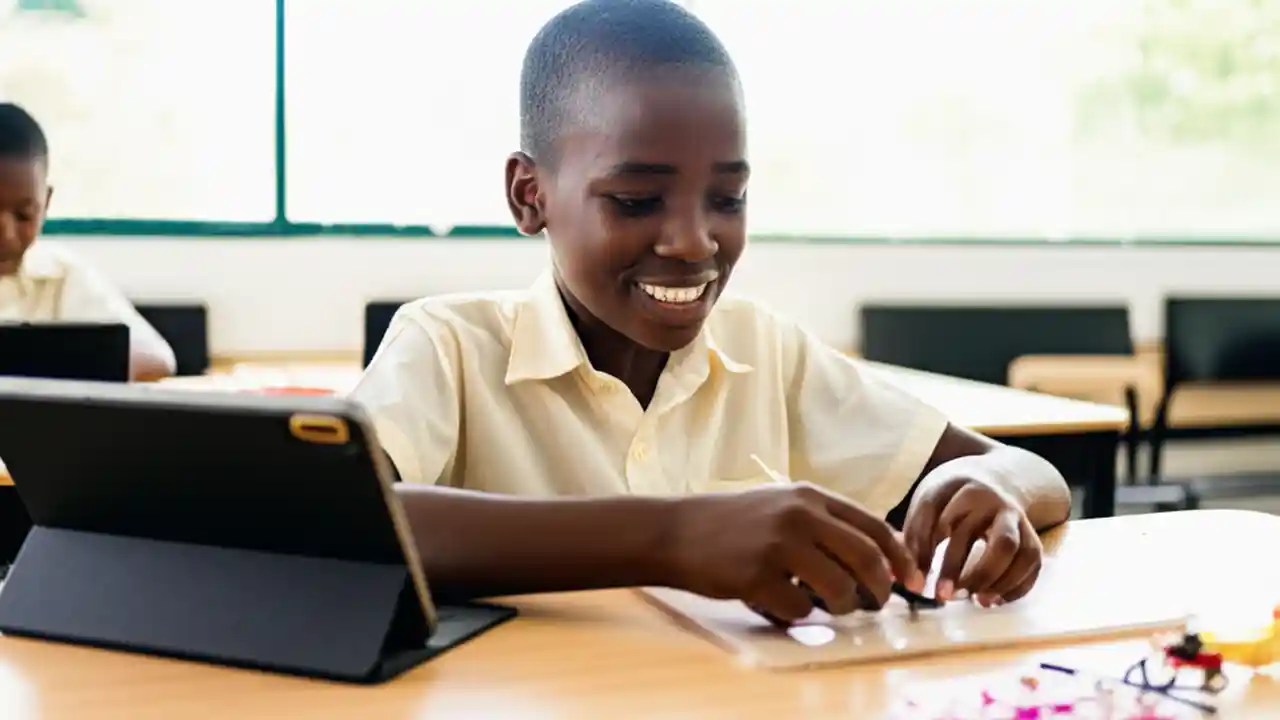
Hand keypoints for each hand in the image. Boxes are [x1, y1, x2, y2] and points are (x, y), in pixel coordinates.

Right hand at [666, 482, 924, 623]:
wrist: (677, 531)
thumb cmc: (736, 523)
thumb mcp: (783, 505)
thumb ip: (827, 523)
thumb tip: (882, 557)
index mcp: (810, 497)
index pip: (874, 527)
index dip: (901, 558)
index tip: (913, 581)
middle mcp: (799, 516)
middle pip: (867, 559)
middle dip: (882, 589)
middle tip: (877, 604)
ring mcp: (778, 546)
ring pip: (840, 590)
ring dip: (842, 607)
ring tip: (826, 606)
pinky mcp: (757, 576)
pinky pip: (800, 610)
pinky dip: (798, 615)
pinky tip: (780, 602)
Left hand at [902, 472, 1042, 606]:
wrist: (996, 482)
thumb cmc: (950, 501)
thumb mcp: (928, 506)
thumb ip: (913, 538)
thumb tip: (904, 580)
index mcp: (952, 485)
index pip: (930, 513)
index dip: (920, 550)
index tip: (915, 582)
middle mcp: (986, 497)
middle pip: (972, 532)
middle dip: (955, 568)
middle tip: (942, 596)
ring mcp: (1013, 515)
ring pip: (1007, 547)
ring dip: (989, 580)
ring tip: (972, 600)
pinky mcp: (1033, 534)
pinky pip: (1031, 563)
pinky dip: (1014, 587)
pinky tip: (992, 599)